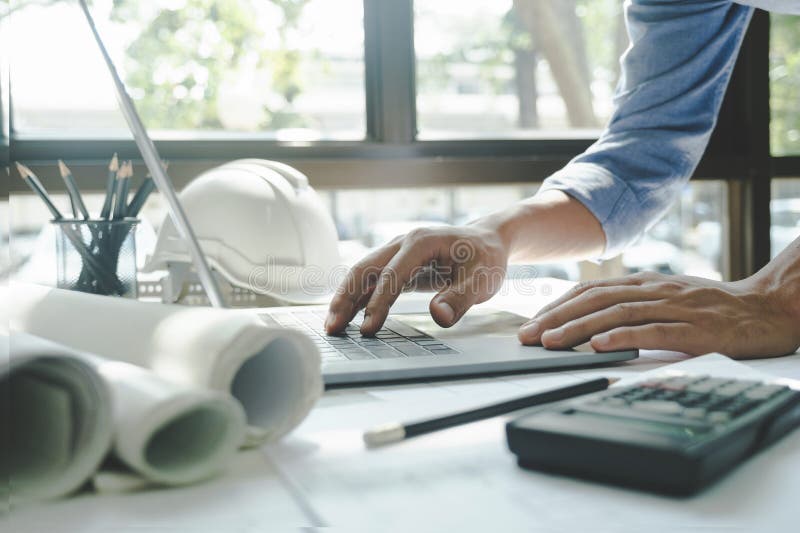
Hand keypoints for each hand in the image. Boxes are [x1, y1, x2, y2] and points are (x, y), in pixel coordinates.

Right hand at [325, 223, 508, 335]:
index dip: (379, 302)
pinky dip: (356, 298)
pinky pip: (371, 280)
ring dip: (345, 298)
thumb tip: (437, 316)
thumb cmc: (485, 259)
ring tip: (332, 327)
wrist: (487, 241)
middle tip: (333, 328)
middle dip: (346, 298)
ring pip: (362, 273)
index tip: (368, 328)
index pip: (392, 274)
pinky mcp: (396, 264)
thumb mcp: (483, 279)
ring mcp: (396, 252)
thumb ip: (461, 298)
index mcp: (422, 242)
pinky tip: (346, 317)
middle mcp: (403, 242)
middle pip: (365, 268)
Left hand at [517, 271, 799, 358]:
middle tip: (528, 336)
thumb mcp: (666, 297)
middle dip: (556, 318)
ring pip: (616, 314)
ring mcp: (673, 307)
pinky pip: (652, 331)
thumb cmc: (712, 307)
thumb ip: (633, 304)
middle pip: (595, 300)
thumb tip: (592, 322)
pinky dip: (622, 338)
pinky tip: (598, 347)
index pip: (591, 289)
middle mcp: (653, 290)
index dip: (558, 304)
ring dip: (579, 328)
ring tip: (551, 341)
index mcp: (645, 282)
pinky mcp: (693, 329)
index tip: (533, 322)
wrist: (765, 309)